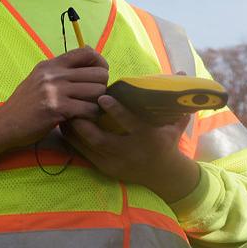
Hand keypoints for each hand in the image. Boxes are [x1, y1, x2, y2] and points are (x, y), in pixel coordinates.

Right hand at [0, 47, 108, 159]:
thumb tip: (89, 52)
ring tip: (89, 109)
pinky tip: (83, 119)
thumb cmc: (25, 104)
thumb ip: (61, 69)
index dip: (100, 64)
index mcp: (51, 64)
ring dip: (98, 103)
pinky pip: (89, 109)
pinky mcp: (57, 108)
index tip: (98, 77)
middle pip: (98, 73)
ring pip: (97, 91)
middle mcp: (54, 73)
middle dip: (102, 87)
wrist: (4, 124)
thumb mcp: (40, 79)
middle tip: (94, 98)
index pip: (87, 52)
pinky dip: (91, 116)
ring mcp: (55, 90)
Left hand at [60, 94, 199, 203]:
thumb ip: (175, 97)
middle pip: (101, 139)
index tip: (102, 96)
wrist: (163, 176)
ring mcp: (116, 163)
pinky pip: (85, 155)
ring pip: (89, 147)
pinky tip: (66, 127)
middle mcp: (130, 152)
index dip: (116, 111)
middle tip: (73, 104)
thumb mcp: (175, 123)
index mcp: (149, 138)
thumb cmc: (167, 143)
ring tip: (65, 112)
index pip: (131, 124)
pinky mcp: (106, 169)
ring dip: (74, 131)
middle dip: (84, 123)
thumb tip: (181, 72)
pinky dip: (74, 141)